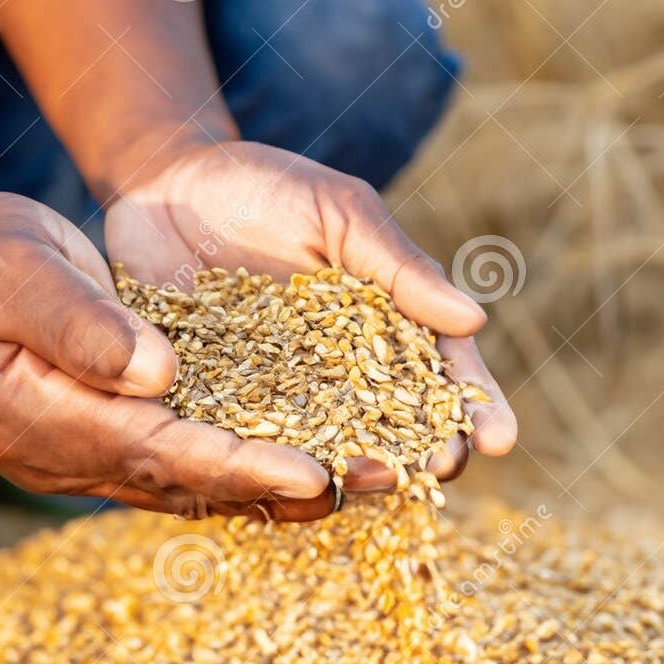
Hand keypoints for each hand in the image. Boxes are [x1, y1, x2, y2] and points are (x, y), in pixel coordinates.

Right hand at [0, 190, 337, 520]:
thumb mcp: (22, 265)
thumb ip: (84, 321)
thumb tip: (159, 375)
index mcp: (23, 413)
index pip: (148, 448)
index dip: (231, 462)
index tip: (309, 470)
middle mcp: (42, 457)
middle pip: (168, 481)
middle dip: (259, 487)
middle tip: (349, 489)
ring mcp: (60, 463)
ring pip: (171, 487)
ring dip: (252, 490)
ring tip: (339, 490)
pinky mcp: (84, 451)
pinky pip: (164, 471)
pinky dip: (224, 471)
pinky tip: (285, 468)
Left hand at [105, 140, 517, 489]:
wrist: (166, 182)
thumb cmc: (268, 187)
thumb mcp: (340, 214)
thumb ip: (398, 267)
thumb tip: (474, 320)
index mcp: (384, 330)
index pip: (440, 376)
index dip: (473, 408)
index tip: (498, 437)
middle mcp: (337, 377)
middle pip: (391, 427)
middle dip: (419, 453)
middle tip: (438, 468)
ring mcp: (277, 397)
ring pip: (321, 448)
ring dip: (347, 471)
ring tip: (363, 480)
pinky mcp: (212, 406)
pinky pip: (239, 442)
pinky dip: (260, 464)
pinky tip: (274, 482)